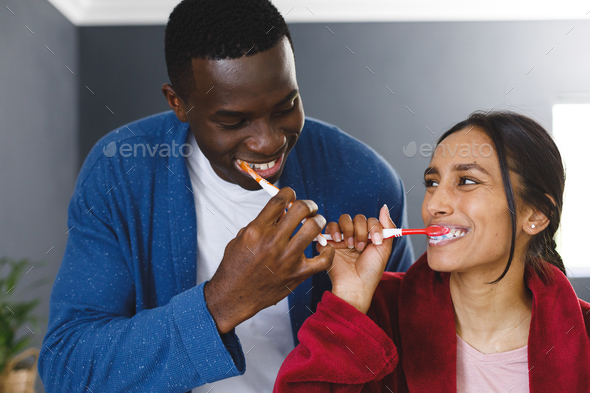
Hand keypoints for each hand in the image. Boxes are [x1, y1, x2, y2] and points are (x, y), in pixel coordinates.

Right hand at [204, 187, 334, 333]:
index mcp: (257, 230)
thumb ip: (261, 222)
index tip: (292, 195)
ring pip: (314, 228)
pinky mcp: (298, 274)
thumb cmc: (236, 266)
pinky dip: (328, 252)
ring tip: (316, 223)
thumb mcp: (242, 237)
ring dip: (318, 221)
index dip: (289, 192)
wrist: (234, 296)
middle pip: (301, 209)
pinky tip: (324, 248)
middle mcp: (273, 241)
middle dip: (308, 204)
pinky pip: (323, 260)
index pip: (280, 199)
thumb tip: (282, 209)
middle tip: (309, 208)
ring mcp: (287, 258)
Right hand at [319, 205, 394, 312]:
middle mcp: (355, 235)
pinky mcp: (329, 242)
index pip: (371, 220)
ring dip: (349, 230)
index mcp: (369, 236)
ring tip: (350, 245)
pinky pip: (329, 226)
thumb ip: (387, 227)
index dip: (374, 227)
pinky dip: (334, 230)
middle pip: (357, 218)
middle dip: (361, 231)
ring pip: (344, 219)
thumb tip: (384, 207)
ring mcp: (342, 238)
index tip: (376, 242)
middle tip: (361, 247)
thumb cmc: (371, 271)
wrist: (355, 286)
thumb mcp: (384, 249)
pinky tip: (339, 241)